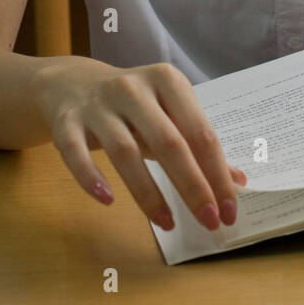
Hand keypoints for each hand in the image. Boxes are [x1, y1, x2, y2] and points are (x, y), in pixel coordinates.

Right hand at [31, 57, 246, 231]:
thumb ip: (200, 146)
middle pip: (168, 142)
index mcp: (168, 82)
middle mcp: (134, 89)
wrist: (73, 84)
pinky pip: (75, 153)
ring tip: (167, 222)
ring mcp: (98, 104)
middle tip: (208, 222)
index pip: (200, 132)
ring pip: (124, 151)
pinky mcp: (66, 122)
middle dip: (192, 185)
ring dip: (148, 192)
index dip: (217, 174)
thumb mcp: (169, 116)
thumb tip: (237, 181)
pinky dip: (90, 177)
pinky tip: (108, 201)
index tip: (228, 210)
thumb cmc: (133, 107)